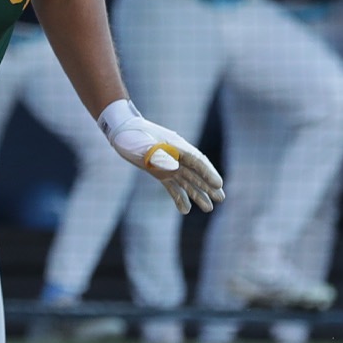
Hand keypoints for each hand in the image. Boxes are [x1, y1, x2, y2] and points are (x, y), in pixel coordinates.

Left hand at [99, 100, 224, 214]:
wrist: (122, 131)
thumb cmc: (132, 135)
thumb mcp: (142, 143)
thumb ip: (158, 154)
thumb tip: (175, 167)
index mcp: (176, 146)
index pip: (197, 161)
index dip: (208, 173)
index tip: (218, 184)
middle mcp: (177, 157)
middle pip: (197, 173)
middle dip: (209, 186)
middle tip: (221, 198)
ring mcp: (170, 165)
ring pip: (188, 182)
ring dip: (199, 194)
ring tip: (209, 208)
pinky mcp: (161, 173)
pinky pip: (173, 188)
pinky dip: (179, 198)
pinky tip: (185, 210)